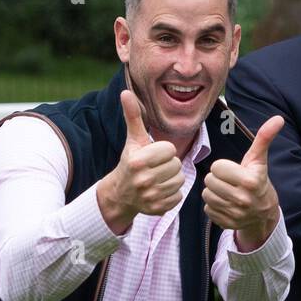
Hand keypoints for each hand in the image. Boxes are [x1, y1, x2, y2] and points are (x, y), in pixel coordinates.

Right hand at [96, 89, 182, 233]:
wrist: (121, 193)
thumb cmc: (131, 161)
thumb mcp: (133, 140)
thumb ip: (133, 116)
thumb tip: (125, 92)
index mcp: (139, 161)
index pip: (170, 150)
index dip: (164, 151)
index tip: (154, 155)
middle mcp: (143, 179)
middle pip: (176, 166)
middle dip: (168, 165)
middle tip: (156, 168)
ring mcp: (150, 196)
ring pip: (179, 181)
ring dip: (171, 179)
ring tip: (158, 178)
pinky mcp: (158, 208)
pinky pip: (178, 197)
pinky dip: (171, 194)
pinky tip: (159, 191)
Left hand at [203, 114, 283, 249]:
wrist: (264, 212)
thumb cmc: (258, 180)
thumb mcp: (259, 160)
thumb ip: (264, 138)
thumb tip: (278, 118)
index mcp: (249, 181)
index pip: (216, 167)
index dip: (223, 167)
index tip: (233, 171)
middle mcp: (242, 199)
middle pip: (209, 180)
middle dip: (217, 179)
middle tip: (229, 181)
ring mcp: (234, 213)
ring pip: (207, 194)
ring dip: (214, 192)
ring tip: (226, 191)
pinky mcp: (227, 223)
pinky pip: (208, 209)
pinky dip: (214, 206)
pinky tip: (225, 204)